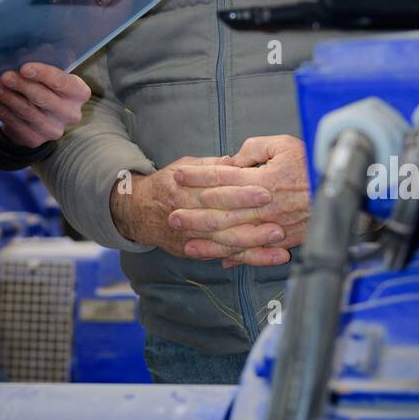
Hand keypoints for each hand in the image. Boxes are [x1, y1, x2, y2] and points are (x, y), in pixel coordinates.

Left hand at [0, 62, 90, 148]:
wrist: (43, 116)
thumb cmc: (47, 87)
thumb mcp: (50, 73)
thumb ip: (44, 60)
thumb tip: (23, 52)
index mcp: (79, 92)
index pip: (61, 82)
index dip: (42, 74)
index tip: (23, 68)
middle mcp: (71, 113)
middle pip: (43, 98)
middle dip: (21, 86)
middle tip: (4, 76)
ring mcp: (53, 129)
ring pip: (26, 112)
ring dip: (7, 97)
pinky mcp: (35, 139)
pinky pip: (15, 124)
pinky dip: (0, 110)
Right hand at [109, 155, 284, 258]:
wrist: (139, 212)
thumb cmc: (168, 184)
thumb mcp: (184, 166)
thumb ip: (211, 165)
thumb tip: (236, 161)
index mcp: (186, 187)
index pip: (216, 188)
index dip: (240, 190)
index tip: (265, 189)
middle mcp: (188, 213)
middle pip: (222, 217)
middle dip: (250, 218)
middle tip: (277, 217)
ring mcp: (192, 236)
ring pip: (225, 241)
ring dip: (254, 242)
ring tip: (279, 238)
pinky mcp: (196, 251)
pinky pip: (226, 256)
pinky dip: (250, 258)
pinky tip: (271, 257)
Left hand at [166, 134, 309, 267]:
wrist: (348, 190)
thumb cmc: (314, 162)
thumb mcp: (285, 144)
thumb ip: (255, 148)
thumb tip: (233, 161)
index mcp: (263, 180)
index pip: (221, 177)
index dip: (198, 175)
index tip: (179, 175)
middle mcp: (265, 207)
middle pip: (221, 212)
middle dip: (194, 215)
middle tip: (171, 216)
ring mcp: (274, 226)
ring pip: (235, 237)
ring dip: (209, 242)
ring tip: (187, 245)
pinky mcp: (286, 240)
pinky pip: (257, 252)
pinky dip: (238, 257)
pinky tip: (221, 260)